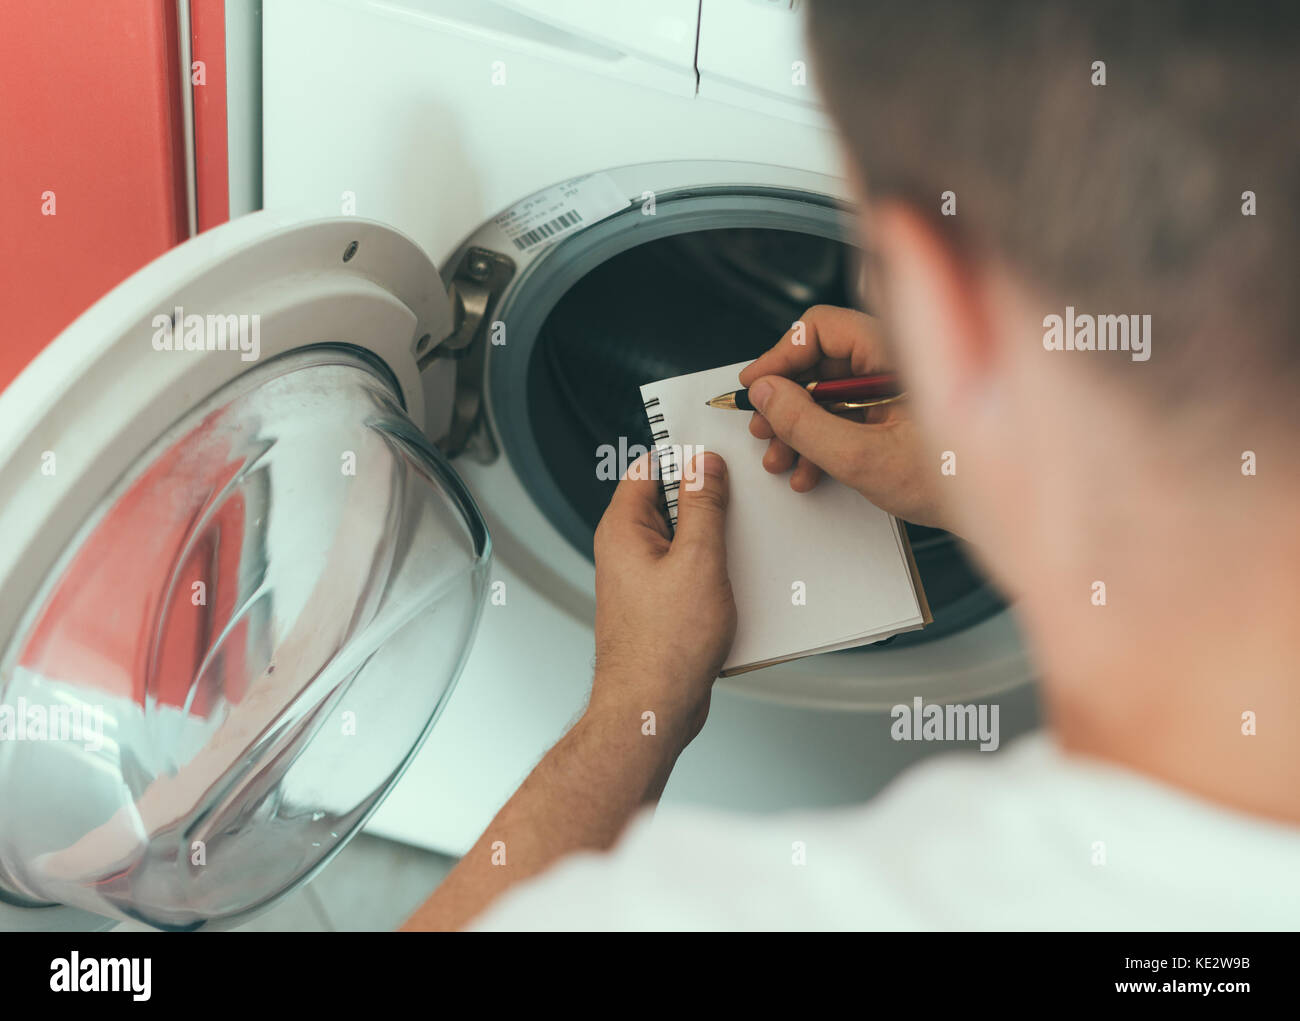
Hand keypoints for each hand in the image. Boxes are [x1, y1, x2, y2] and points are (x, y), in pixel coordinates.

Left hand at [591, 452, 736, 745]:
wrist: (652, 711)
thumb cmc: (664, 649)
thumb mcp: (697, 561)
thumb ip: (702, 507)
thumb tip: (704, 467)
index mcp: (623, 529)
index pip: (649, 468)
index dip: (685, 458)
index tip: (719, 458)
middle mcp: (626, 551)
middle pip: (669, 503)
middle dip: (707, 503)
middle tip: (739, 507)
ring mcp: (642, 580)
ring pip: (683, 541)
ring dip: (714, 543)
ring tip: (738, 554)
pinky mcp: (659, 606)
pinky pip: (688, 573)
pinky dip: (711, 572)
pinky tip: (734, 586)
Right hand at [739, 304, 953, 532]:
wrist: (1003, 513)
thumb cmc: (957, 482)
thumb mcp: (865, 458)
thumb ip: (807, 425)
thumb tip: (767, 395)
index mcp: (898, 352)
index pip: (821, 327)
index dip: (781, 355)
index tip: (757, 385)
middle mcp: (897, 361)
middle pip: (820, 360)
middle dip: (786, 400)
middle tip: (764, 427)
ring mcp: (897, 387)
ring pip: (829, 390)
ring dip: (798, 425)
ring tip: (782, 456)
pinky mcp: (897, 412)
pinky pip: (848, 412)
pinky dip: (823, 438)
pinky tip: (810, 468)